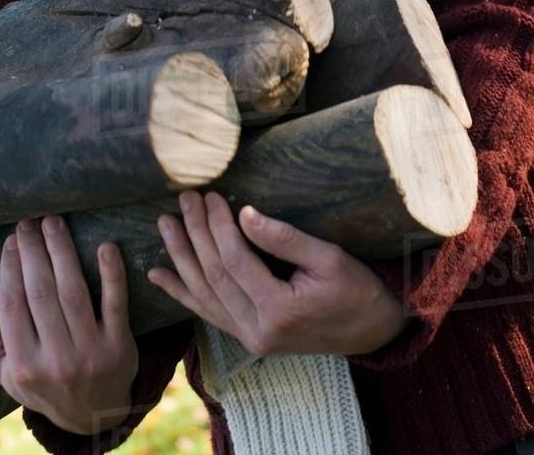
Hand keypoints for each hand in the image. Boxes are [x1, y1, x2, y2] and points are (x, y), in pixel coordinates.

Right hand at [0, 216, 138, 434]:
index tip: (11, 239)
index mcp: (23, 365)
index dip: (10, 268)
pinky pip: (115, 303)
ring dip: (62, 251)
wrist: (91, 414)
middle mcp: (55, 359)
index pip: (12, 305)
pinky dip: (111, 273)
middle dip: (33, 251)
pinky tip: (105, 245)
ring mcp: (89, 352)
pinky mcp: (119, 344)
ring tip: (54, 223)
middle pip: (41, 293)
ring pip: (73, 291)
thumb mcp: (5, 370)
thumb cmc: (41, 381)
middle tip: (29, 222)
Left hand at [146, 190, 407, 357]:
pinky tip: (160, 276)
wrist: (374, 332)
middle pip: (214, 276)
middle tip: (184, 199)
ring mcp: (251, 339)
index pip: (234, 260)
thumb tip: (245, 214)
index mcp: (278, 310)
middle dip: (195, 234)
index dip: (218, 225)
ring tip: (165, 225)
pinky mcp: (249, 338)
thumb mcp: (329, 258)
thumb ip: (284, 239)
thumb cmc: (357, 290)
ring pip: (204, 295)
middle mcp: (257, 331)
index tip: (210, 194)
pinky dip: (183, 293)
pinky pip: (209, 313)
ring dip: (182, 258)